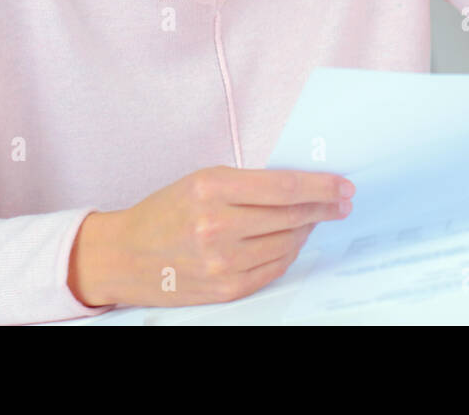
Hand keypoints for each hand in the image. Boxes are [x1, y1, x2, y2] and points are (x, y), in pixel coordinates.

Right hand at [70, 165, 353, 307]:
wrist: (125, 255)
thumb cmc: (166, 211)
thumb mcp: (202, 181)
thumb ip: (248, 184)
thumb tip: (302, 186)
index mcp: (211, 187)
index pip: (283, 186)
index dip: (320, 186)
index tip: (343, 185)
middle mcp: (217, 225)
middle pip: (291, 216)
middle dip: (323, 208)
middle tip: (342, 202)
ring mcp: (222, 261)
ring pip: (287, 243)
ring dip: (308, 230)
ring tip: (316, 219)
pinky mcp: (226, 288)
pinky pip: (273, 268)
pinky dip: (289, 253)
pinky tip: (294, 241)